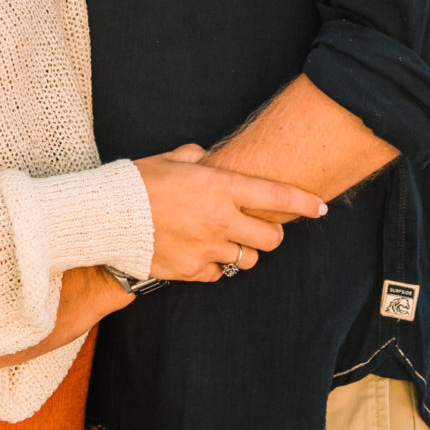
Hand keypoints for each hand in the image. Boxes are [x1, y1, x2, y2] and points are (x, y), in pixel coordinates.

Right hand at [134, 144, 326, 281]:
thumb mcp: (172, 158)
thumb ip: (197, 157)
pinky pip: (217, 273)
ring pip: (248, 259)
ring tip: (223, 237)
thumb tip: (207, 158)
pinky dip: (214, 264)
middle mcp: (221, 219)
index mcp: (220, 186)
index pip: (277, 196)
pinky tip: (198, 250)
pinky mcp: (192, 271)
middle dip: (271, 231)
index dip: (305, 203)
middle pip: (272, 237)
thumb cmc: (139, 181)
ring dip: (243, 249)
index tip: (322, 208)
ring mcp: (208, 248)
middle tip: (259, 225)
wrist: (108, 216)